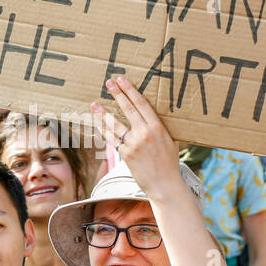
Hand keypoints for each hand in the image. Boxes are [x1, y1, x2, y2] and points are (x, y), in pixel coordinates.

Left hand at [92, 77, 184, 199]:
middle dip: (117, 93)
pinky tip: (98, 125)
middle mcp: (145, 133)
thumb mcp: (170, 141)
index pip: (141, 104)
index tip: (122, 80)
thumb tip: (152, 116)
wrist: (165, 185)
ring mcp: (134, 144)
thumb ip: (160, 128)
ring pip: (115, 124)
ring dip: (103, 113)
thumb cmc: (169, 163)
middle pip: (128, 108)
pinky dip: (104, 131)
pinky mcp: (126, 154)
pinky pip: (112, 139)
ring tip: (94, 104)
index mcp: (157, 127)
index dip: (130, 90)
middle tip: (108, 83)